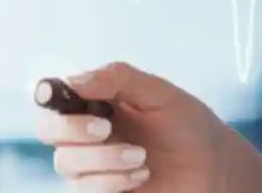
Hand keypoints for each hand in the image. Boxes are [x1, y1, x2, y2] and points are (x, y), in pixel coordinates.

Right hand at [34, 61, 261, 192]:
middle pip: (48, 130)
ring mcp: (91, 166)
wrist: (213, 167)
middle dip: (72, 129)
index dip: (48, 94)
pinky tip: (141, 174)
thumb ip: (118, 79)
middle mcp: (87, 134)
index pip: (55, 96)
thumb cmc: (189, 126)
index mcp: (98, 102)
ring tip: (141, 157)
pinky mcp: (101, 191)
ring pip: (66, 163)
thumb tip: (74, 80)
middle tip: (107, 129)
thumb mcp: (159, 93)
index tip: (60, 95)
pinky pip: (84, 190)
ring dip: (103, 160)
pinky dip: (111, 182)